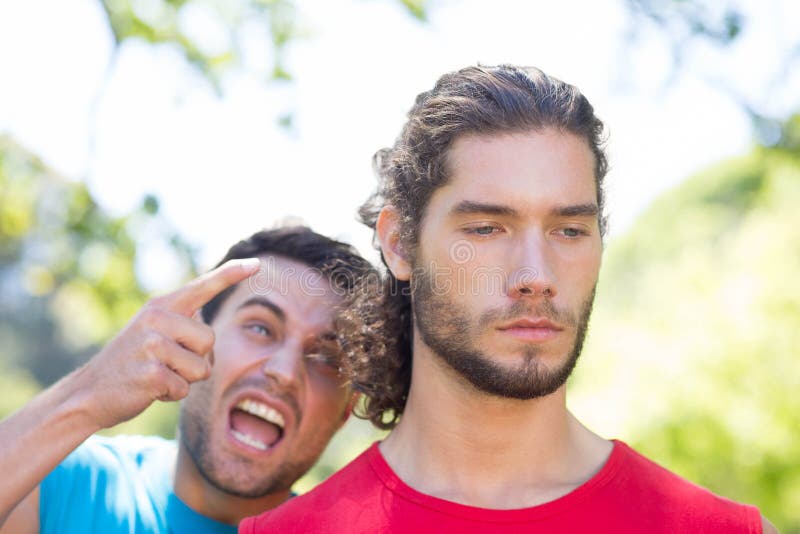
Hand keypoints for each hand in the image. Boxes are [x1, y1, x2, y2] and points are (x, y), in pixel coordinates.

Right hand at [79, 258, 260, 428]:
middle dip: (196, 359)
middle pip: (210, 340)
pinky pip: (184, 388)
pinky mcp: (151, 373)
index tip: (257, 263)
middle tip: (165, 362)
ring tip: (157, 374)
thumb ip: (181, 325)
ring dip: (184, 379)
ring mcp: (152, 345)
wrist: (89, 392)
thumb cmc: (133, 363)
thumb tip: (209, 332)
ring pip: (202, 368)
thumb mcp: (153, 333)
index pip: (203, 286)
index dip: (232, 274)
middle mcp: (157, 319)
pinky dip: (171, 395)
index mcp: (161, 306)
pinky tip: (149, 389)